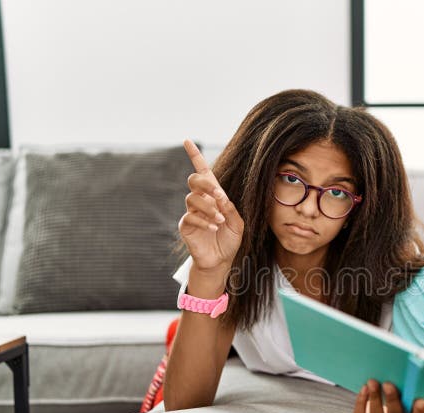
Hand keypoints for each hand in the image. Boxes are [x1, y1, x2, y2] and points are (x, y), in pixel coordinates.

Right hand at [178, 140, 244, 273]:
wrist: (221, 260)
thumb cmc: (229, 239)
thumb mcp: (237, 223)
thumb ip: (230, 208)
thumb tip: (219, 196)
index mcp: (213, 196)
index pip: (202, 172)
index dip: (195, 156)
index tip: (187, 140)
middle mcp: (200, 200)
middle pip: (194, 180)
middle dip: (206, 184)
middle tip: (219, 195)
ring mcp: (191, 212)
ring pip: (193, 199)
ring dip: (209, 208)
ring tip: (220, 221)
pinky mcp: (185, 225)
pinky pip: (190, 217)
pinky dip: (204, 221)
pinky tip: (214, 228)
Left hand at [353, 380, 423, 412]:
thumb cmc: (403, 412)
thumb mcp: (414, 411)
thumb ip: (420, 404)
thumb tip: (420, 391)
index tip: (421, 400)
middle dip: (391, 400)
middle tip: (388, 384)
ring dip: (374, 397)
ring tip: (373, 382)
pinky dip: (361, 402)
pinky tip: (365, 389)